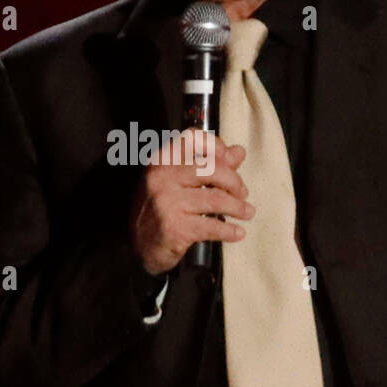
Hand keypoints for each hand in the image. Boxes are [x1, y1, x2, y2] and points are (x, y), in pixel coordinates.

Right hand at [129, 129, 254, 275]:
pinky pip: (212, 226)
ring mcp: (167, 203)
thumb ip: (209, 165)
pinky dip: (230, 230)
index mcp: (162, 161)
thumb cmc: (160, 210)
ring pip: (216, 198)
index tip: (231, 159)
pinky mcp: (175, 228)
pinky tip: (237, 232)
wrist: (139, 247)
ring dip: (238, 207)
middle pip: (211, 168)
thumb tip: (238, 152)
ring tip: (247, 212)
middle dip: (234, 181)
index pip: (192, 139)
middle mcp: (162, 178)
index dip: (216, 145)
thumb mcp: (177, 182)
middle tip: (242, 193)